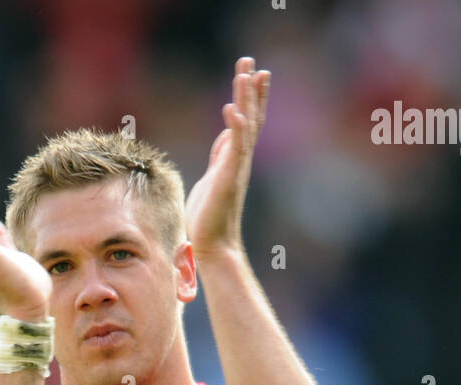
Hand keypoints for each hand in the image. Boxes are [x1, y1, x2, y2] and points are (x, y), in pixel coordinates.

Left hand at [184, 57, 269, 259]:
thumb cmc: (210, 218)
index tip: (251, 73)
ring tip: (246, 74)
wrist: (214, 246)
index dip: (250, 98)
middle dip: (250, 89)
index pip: (246, 122)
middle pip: (250, 117)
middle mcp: (240, 161)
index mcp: (234, 159)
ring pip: (246, 128)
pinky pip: (233, 149)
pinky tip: (231, 110)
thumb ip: (221, 156)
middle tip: (251, 61)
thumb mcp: (213, 178)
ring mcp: (236, 169)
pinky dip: (234, 129)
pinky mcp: (228, 179)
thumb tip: (225, 138)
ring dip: (246, 101)